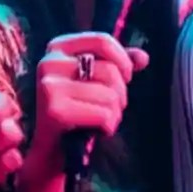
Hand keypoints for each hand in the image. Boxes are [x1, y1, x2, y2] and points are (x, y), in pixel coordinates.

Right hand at [28, 32, 148, 174]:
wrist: (50, 150)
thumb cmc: (76, 111)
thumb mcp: (94, 82)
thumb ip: (117, 65)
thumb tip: (143, 57)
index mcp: (58, 48)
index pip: (102, 41)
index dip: (123, 59)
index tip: (126, 77)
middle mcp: (49, 63)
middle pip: (110, 71)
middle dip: (120, 94)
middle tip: (107, 108)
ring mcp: (49, 87)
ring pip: (110, 95)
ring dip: (114, 113)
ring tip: (99, 121)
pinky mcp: (55, 111)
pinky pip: (103, 115)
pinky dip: (108, 127)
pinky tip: (96, 131)